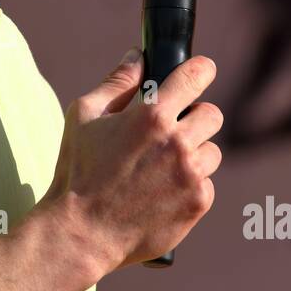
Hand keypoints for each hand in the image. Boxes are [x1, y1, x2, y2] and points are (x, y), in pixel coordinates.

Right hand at [43, 49, 221, 276]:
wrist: (81, 233)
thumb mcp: (85, 117)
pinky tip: (162, 193)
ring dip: (194, 155)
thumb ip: (116, 83)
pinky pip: (207, 184)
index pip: (195, 76)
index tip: (201, 72)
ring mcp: (191, 175)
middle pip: (212, 114)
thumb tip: (138, 56)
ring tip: (162, 169)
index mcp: (151, 115)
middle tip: (172, 132)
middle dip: (195, 117)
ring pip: (212, 152)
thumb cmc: (78, 172)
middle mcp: (178, 143)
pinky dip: (190, 186)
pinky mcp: (198, 203)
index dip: (202, 70)